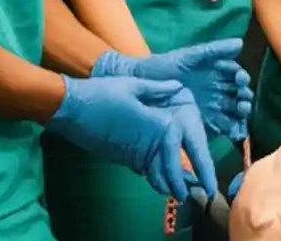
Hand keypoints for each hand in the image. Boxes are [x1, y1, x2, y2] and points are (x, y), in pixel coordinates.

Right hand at [46, 75, 216, 200]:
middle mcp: (151, 144)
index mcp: (161, 124)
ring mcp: (134, 154)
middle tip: (199, 195)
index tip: (209, 184)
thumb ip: (159, 88)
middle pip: (174, 171)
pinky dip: (154, 177)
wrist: (72, 109)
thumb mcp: (135, 85)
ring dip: (170, 184)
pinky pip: (143, 170)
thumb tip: (178, 87)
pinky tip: (160, 179)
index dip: (202, 168)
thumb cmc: (103, 93)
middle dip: (186, 185)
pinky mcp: (121, 158)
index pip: (188, 149)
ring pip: (157, 175)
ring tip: (181, 191)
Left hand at [93, 38, 253, 139]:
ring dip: (241, 115)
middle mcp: (218, 91)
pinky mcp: (203, 122)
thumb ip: (214, 50)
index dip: (242, 78)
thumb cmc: (164, 66)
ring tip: (241, 114)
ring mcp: (211, 108)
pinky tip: (234, 131)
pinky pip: (221, 127)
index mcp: (217, 73)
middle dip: (245, 99)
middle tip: (243, 102)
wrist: (141, 83)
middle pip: (239, 96)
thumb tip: (240, 43)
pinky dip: (230, 129)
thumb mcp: (190, 56)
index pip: (237, 77)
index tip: (240, 79)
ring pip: (233, 112)